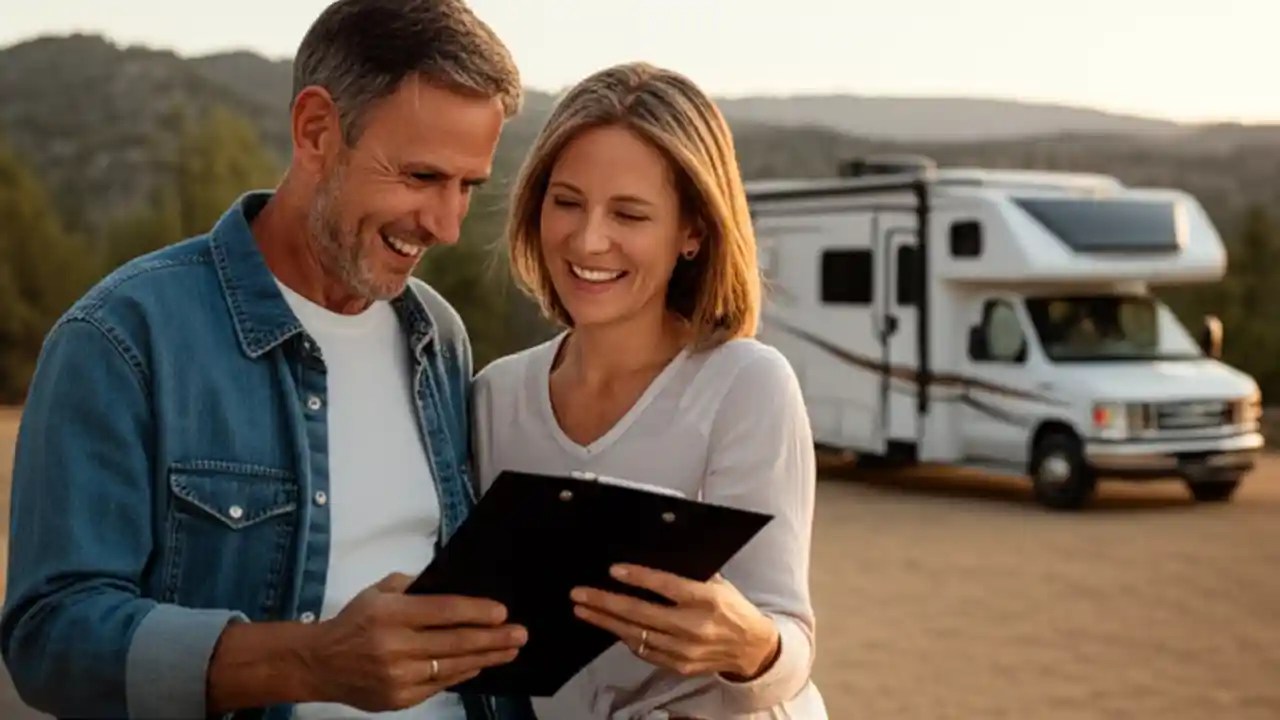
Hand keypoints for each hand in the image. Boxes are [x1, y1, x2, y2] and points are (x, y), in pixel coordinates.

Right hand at [302, 572, 526, 710]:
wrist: (320, 664)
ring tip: (510, 650)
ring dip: (487, 658)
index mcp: (391, 614)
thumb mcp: (379, 592)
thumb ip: (414, 586)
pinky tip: (480, 665)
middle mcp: (396, 647)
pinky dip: (462, 674)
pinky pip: (440, 685)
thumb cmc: (354, 622)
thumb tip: (453, 585)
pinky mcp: (400, 700)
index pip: (444, 611)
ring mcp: (398, 677)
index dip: (476, 612)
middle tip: (520, 634)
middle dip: (493, 638)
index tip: (502, 612)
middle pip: (456, 642)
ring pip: (453, 667)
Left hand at [571, 564, 779, 680]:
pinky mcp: (678, 665)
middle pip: (641, 613)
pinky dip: (625, 638)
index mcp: (705, 598)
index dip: (638, 577)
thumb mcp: (717, 583)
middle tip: (579, 594)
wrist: (751, 648)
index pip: (666, 586)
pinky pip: (644, 651)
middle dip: (605, 602)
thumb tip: (653, 557)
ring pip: (636, 634)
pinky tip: (610, 626)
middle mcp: (693, 625)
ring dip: (606, 621)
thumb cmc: (731, 608)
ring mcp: (684, 650)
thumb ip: (688, 574)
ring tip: (583, 610)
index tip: (613, 570)